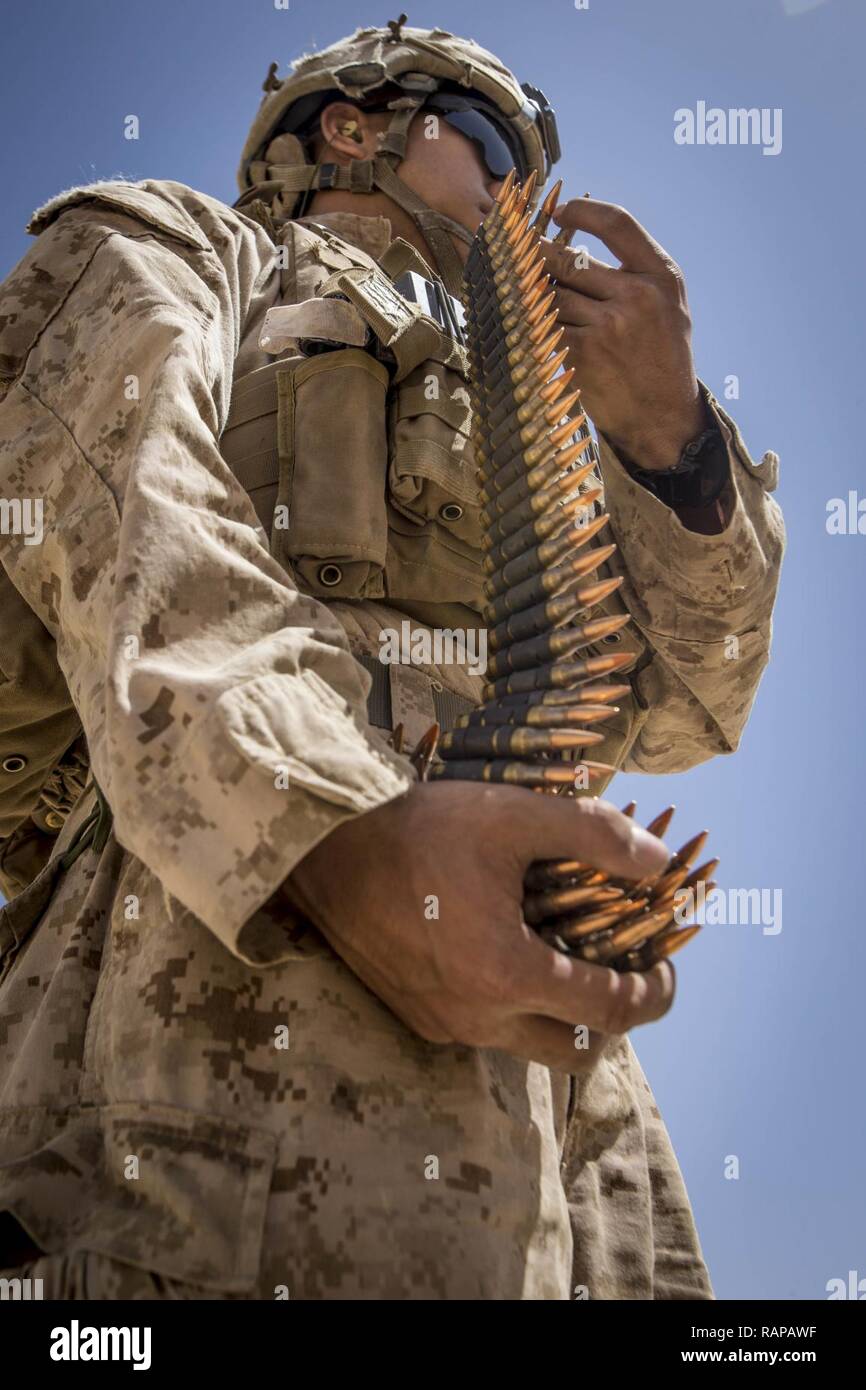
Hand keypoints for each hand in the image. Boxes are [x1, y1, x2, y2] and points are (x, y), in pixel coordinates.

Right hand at [287, 782, 674, 1073]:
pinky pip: (490, 1033)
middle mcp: (479, 1017)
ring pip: (533, 1047)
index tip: (667, 965)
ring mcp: (446, 1025)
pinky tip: (513, 952)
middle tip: (626, 972)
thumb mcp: (512, 814)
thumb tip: (660, 861)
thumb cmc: (417, 828)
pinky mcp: (419, 1019)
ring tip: (570, 956)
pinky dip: (520, 1007)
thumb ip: (595, 835)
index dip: (656, 992)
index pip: (613, 1012)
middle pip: (579, 1056)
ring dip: (566, 1015)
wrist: (320, 853)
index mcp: (509, 972)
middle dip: (617, 1021)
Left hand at [541, 197, 707, 470]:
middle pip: (569, 258)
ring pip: (550, 294)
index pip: (617, 224)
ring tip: (510, 287)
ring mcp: (608, 327)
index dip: (582, 211)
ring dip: (527, 292)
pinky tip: (517, 320)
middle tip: (514, 249)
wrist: (665, 420)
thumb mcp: (669, 307)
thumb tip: (573, 246)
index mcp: (662, 276)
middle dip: (535, 254)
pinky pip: (542, 328)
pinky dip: (526, 323)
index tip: (558, 210)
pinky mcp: (582, 355)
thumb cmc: (662, 360)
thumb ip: (633, 274)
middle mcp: (637, 296)